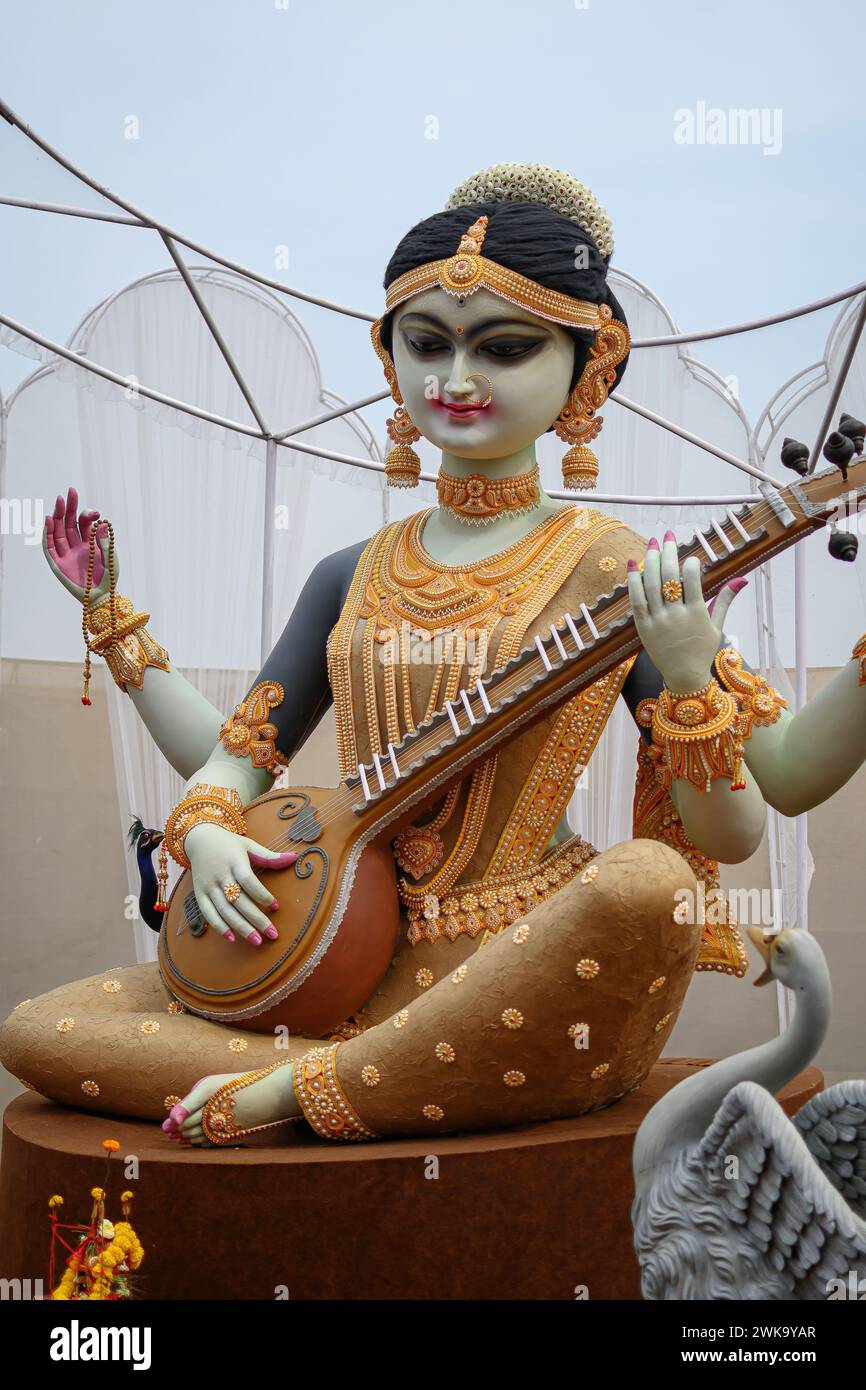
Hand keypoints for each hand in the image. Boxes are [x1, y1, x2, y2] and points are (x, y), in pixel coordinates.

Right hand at [43, 486, 112, 602]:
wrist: (102, 599)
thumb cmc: (110, 581)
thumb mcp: (112, 559)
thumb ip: (106, 542)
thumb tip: (103, 523)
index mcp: (90, 543)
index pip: (85, 523)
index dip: (87, 514)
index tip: (95, 512)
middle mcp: (77, 546)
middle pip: (69, 523)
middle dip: (70, 507)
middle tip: (70, 491)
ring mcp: (66, 554)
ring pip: (58, 531)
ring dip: (58, 516)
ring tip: (59, 501)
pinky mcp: (58, 564)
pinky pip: (49, 547)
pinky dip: (47, 534)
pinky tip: (49, 520)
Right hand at [185, 823, 296, 945]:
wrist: (198, 839)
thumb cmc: (228, 844)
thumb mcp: (249, 845)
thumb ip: (270, 856)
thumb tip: (294, 858)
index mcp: (234, 861)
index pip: (249, 881)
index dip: (262, 895)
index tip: (276, 906)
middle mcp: (220, 875)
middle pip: (238, 900)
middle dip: (256, 919)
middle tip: (272, 934)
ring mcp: (209, 886)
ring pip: (224, 910)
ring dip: (241, 927)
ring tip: (257, 941)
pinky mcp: (199, 894)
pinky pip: (208, 913)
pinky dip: (219, 926)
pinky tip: (232, 938)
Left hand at [627, 532, 747, 691]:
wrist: (683, 675)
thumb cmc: (702, 649)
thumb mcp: (718, 625)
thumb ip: (725, 600)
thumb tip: (742, 579)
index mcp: (697, 614)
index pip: (693, 580)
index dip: (691, 564)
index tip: (691, 556)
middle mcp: (676, 616)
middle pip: (669, 578)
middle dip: (668, 553)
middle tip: (668, 536)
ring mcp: (658, 621)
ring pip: (651, 585)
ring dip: (651, 561)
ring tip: (652, 543)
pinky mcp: (643, 626)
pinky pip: (636, 600)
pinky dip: (633, 581)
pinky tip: (633, 563)